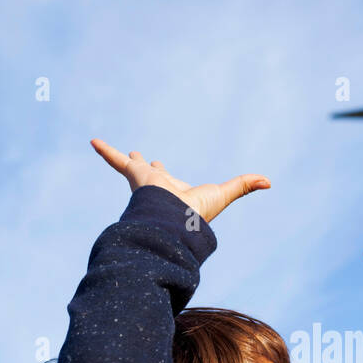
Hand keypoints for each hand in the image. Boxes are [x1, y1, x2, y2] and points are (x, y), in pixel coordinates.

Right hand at [90, 139, 269, 222]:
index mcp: (174, 191)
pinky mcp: (134, 175)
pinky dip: (106, 151)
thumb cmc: (197, 212)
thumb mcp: (225, 193)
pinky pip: (116, 161)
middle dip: (146, 166)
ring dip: (123, 159)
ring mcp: (145, 182)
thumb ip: (243, 185)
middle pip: (151, 173)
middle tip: (141, 158)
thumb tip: (269, 182)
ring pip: (131, 167)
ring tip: (108, 150)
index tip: (159, 166)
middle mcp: (158, 186)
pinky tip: (93, 140)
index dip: (165, 173)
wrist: (175, 221)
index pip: (168, 179)